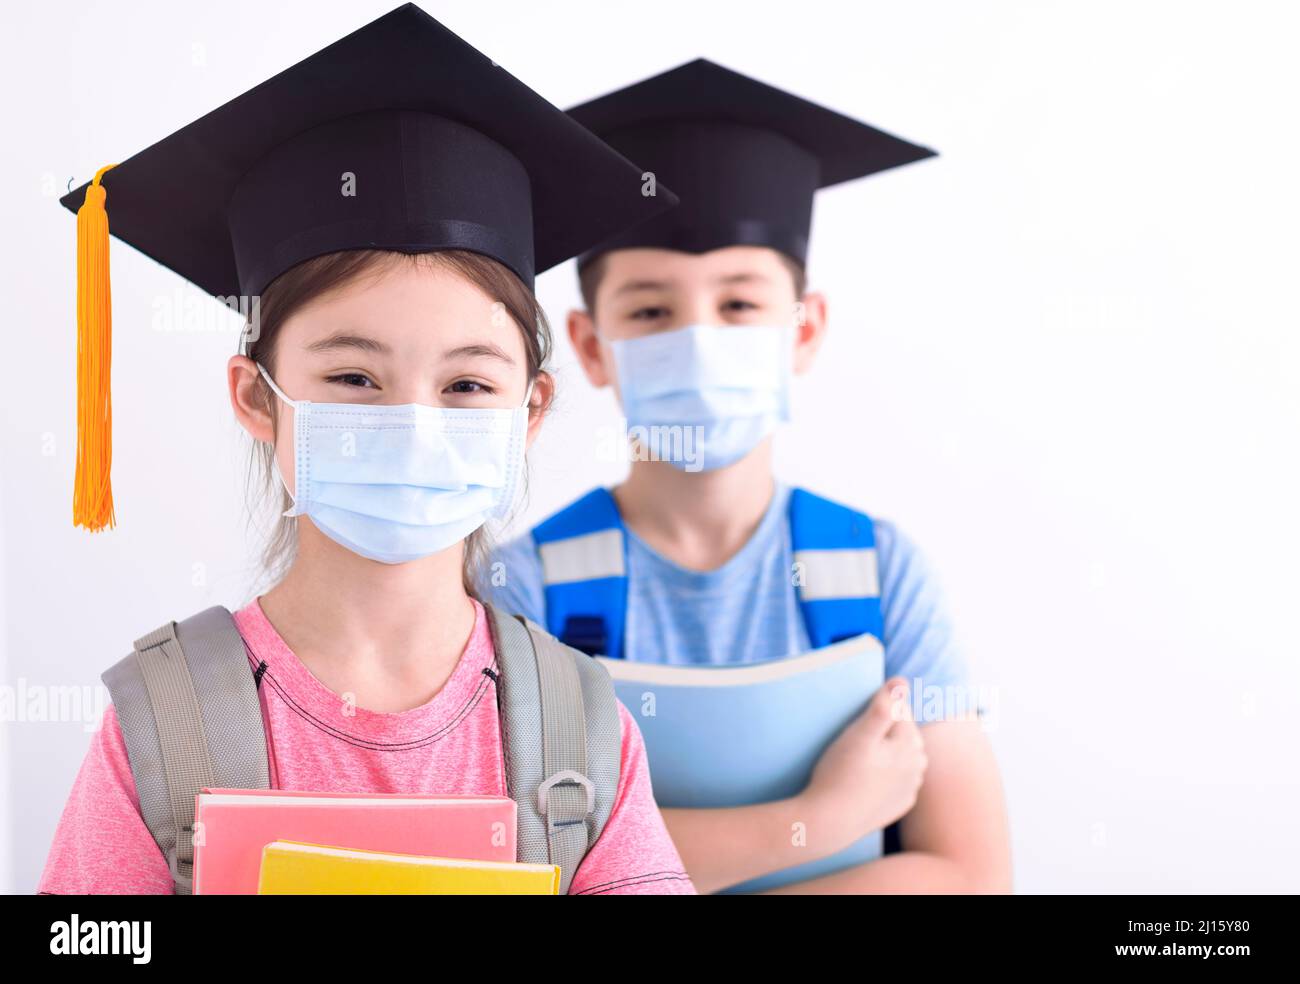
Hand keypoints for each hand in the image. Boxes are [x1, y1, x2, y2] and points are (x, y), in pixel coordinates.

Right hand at [800, 676, 927, 852]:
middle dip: (884, 730)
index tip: (855, 725)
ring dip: (886, 752)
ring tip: (857, 761)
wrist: (829, 822)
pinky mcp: (901, 804)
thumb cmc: (839, 774)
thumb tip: (902, 681)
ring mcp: (911, 787)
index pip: (900, 709)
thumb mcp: (858, 735)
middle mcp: (918, 766)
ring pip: (901, 755)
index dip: (876, 711)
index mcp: (911, 744)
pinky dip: (885, 774)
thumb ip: (883, 706)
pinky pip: (897, 778)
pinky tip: (866, 779)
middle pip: (903, 732)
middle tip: (853, 743)